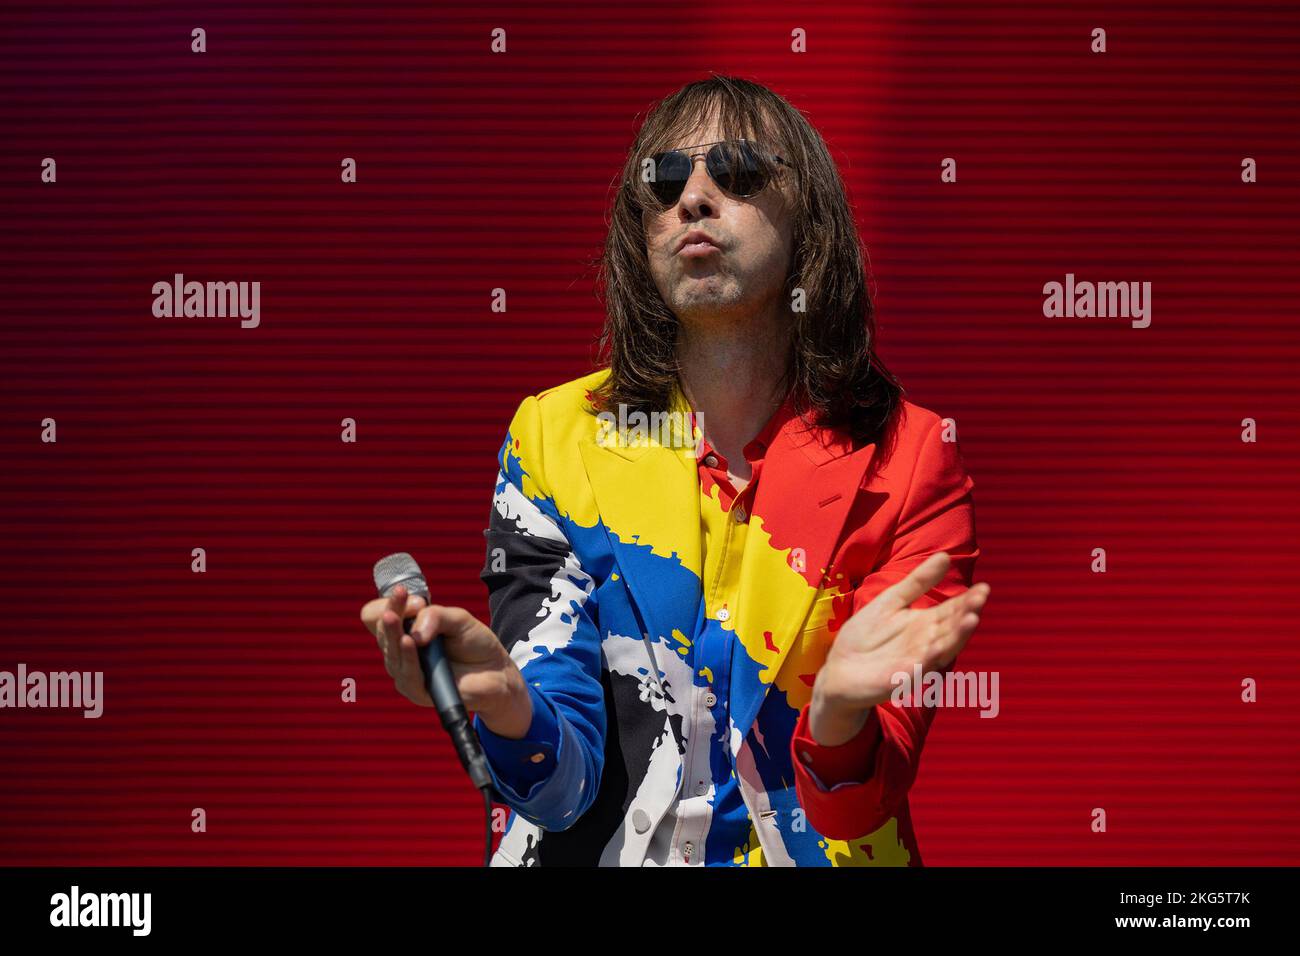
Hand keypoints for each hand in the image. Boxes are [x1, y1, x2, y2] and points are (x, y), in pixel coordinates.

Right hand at [358, 585, 533, 736]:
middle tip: (399, 594)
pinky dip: (408, 657)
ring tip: (393, 618)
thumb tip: (413, 633)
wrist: (496, 671)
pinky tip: (409, 642)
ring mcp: (407, 672)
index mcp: (407, 630)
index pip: (382, 615)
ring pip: (392, 652)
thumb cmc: (474, 643)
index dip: (391, 603)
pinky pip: (407, 674)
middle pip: (384, 631)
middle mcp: (401, 651)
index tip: (405, 591)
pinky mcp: (417, 691)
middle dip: (391, 611)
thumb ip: (437, 617)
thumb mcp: (458, 619)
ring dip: (393, 633)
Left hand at [809, 552, 990, 745]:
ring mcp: (916, 661)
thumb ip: (918, 582)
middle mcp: (927, 642)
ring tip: (972, 618)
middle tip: (981, 598)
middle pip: (952, 626)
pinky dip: (929, 658)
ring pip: (942, 647)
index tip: (984, 587)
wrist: (840, 669)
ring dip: (957, 635)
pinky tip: (938, 647)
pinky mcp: (901, 677)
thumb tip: (945, 556)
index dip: (968, 600)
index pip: (953, 610)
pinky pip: (918, 667)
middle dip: (967, 613)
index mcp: (926, 623)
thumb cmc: (866, 636)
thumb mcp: (891, 601)